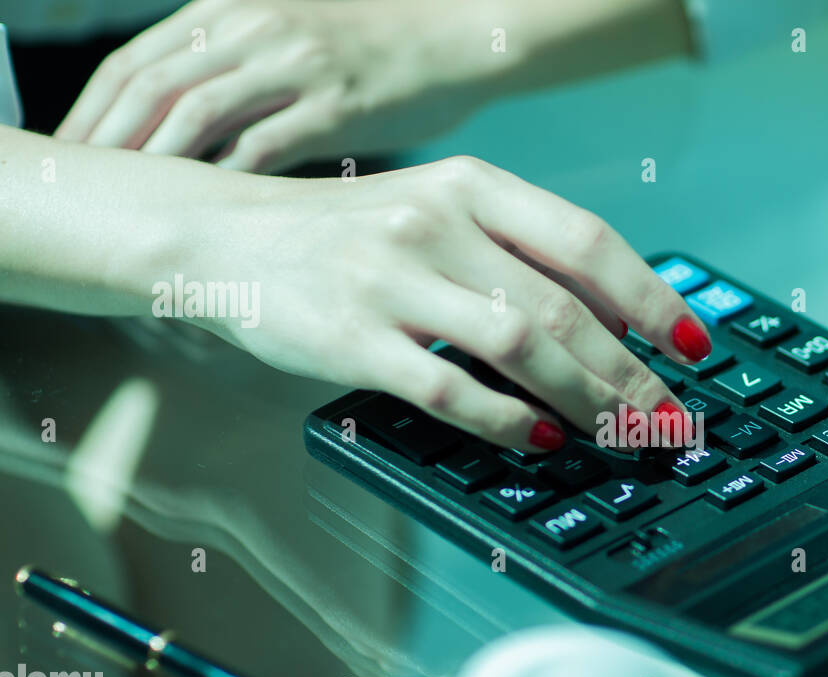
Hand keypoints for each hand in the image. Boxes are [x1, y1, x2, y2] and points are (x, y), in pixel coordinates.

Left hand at [55, 0, 509, 171]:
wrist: (463, 30)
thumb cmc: (380, 43)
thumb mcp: (293, 32)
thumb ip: (239, 67)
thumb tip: (196, 125)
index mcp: (230, 7)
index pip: (134, 61)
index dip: (92, 113)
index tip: (73, 159)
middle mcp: (252, 25)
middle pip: (149, 87)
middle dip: (106, 143)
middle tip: (84, 195)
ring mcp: (293, 63)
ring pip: (194, 114)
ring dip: (154, 164)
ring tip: (132, 211)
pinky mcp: (336, 104)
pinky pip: (262, 147)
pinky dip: (226, 180)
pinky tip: (210, 214)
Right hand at [181, 156, 709, 449]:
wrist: (226, 238)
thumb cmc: (349, 235)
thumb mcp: (436, 212)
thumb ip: (513, 253)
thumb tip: (609, 320)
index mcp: (471, 186)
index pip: (585, 241)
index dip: (650, 297)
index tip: (693, 346)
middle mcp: (436, 221)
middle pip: (563, 307)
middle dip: (630, 373)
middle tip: (666, 419)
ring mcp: (392, 278)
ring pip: (518, 345)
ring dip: (583, 399)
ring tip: (619, 434)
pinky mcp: (352, 337)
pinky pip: (448, 388)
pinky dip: (504, 420)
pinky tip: (538, 440)